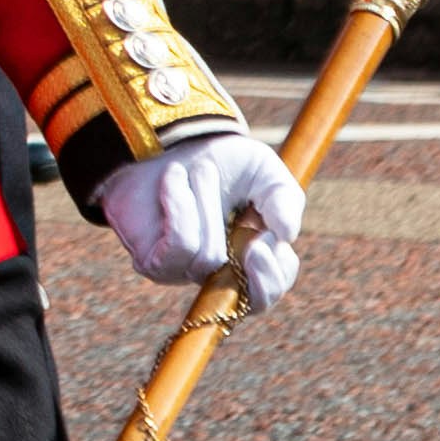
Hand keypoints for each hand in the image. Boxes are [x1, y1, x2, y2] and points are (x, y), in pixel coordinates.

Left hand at [97, 131, 304, 311]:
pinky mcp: (152, 261)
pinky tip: (175, 177)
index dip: (274, 277)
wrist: (164, 141)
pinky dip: (181, 204)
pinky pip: (180, 244)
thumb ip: (285, 200)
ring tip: (200, 170)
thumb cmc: (220, 162)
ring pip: (211, 256)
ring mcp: (181, 271)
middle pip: (242, 299)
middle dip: (257, 272)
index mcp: (246, 260)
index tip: (269, 244)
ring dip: (208, 203)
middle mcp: (213, 273)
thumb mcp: (264, 174)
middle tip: (257, 241)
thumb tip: (287, 235)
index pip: (264, 295)